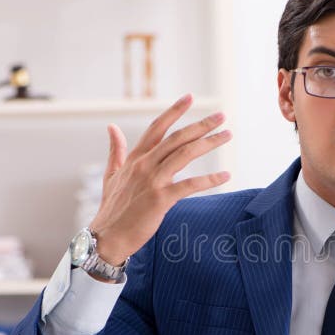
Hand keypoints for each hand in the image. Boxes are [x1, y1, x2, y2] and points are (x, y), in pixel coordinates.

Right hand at [89, 94, 230, 265]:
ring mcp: (152, 181)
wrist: (108, 236)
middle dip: (201, 124)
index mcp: (135, 158)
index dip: (173, 111)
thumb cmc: (112, 209)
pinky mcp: (161, 199)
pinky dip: (209, 179)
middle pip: (177, 138)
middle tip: (221, 116)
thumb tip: (112, 126)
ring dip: (209, 143)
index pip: (156, 128)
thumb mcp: (111, 175)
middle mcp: (144, 165)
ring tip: (227, 135)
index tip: (189, 97)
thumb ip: (115, 150)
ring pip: (185, 154)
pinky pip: (190, 185)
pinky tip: (225, 175)